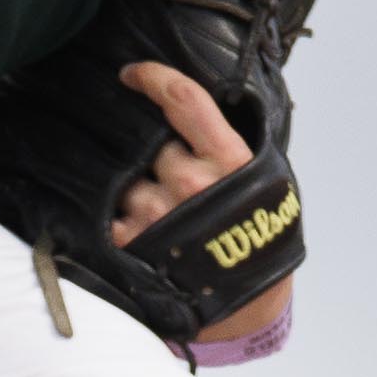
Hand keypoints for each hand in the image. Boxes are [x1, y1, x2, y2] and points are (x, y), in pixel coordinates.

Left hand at [109, 58, 296, 347]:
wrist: (251, 303)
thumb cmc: (261, 237)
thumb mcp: (263, 180)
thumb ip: (229, 146)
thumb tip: (195, 114)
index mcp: (228, 158)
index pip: (183, 98)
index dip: (152, 77)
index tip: (131, 74)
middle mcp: (190, 180)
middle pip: (152, 145)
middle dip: (156, 157)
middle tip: (171, 180)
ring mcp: (158, 213)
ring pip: (129, 180)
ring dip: (139, 191)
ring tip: (161, 215)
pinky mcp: (133, 244)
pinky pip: (113, 216)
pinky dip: (121, 218)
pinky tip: (139, 230)